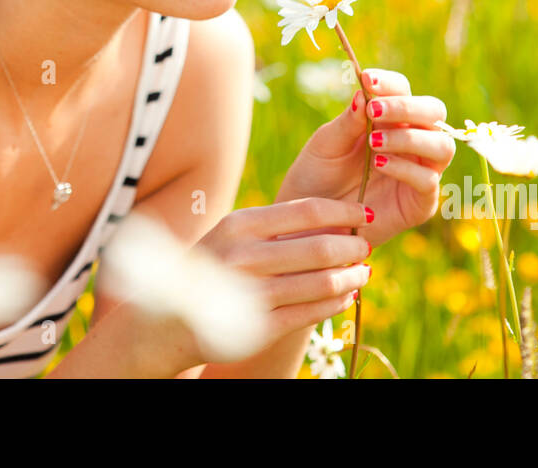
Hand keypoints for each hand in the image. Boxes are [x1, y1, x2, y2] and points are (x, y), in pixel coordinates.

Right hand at [184, 197, 372, 363]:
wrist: (171, 319)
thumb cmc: (215, 267)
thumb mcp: (234, 236)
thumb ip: (276, 226)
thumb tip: (336, 219)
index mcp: (241, 224)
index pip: (307, 210)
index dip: (344, 210)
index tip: (366, 212)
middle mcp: (245, 256)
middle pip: (320, 247)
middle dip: (353, 246)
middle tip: (366, 246)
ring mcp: (253, 294)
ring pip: (322, 282)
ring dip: (352, 277)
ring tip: (363, 272)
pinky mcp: (260, 327)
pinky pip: (312, 313)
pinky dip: (336, 303)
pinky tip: (345, 297)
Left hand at [276, 68, 454, 248]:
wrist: (308, 220)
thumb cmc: (317, 175)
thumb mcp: (327, 144)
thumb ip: (348, 121)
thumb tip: (365, 91)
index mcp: (389, 120)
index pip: (404, 91)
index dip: (391, 83)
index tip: (367, 79)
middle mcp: (411, 142)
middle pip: (434, 112)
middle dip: (408, 106)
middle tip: (375, 109)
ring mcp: (419, 172)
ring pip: (442, 146)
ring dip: (410, 137)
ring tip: (374, 141)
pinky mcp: (419, 204)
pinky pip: (428, 181)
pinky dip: (405, 168)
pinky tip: (379, 163)